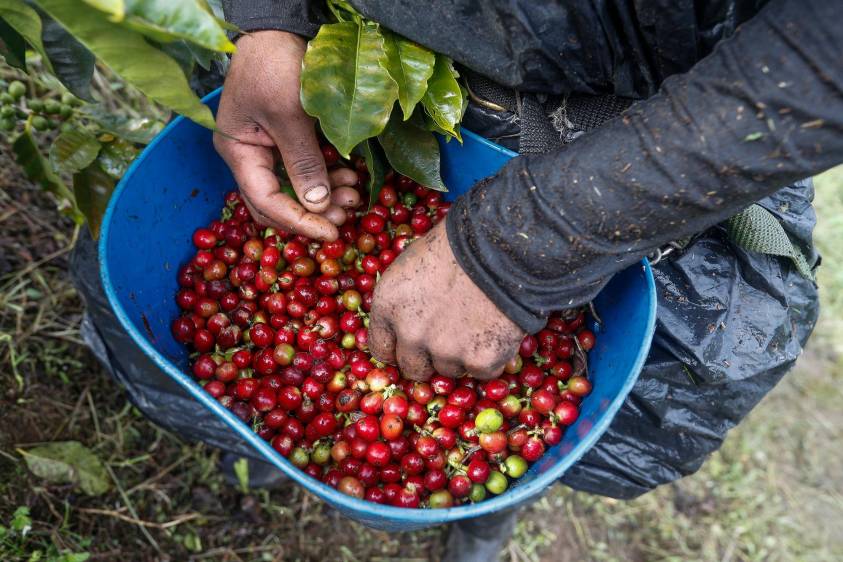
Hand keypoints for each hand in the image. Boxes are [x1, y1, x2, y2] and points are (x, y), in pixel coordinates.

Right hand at [214, 30, 358, 239]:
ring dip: (325, 197)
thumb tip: (317, 206)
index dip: (297, 222)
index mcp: (239, 152)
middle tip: (346, 217)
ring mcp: (269, 148)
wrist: (280, 25)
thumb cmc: (276, 64)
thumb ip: (303, 161)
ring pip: (296, 189)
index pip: (265, 201)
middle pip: (277, 202)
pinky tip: (350, 177)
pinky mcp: (290, 139)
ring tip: (354, 194)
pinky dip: (328, 177)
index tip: (330, 233)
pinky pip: (308, 169)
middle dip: (312, 214)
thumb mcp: (290, 114)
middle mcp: (250, 155)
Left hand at [369, 221, 524, 380]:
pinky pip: (483, 371)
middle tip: (449, 339)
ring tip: (477, 325)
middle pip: (413, 369)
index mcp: (388, 307)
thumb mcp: (411, 266)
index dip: (399, 348)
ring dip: (461, 356)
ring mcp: (446, 351)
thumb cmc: (455, 245)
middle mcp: (411, 334)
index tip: (413, 345)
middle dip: (429, 358)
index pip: (381, 350)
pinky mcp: (480, 360)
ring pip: (449, 370)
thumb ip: (404, 302)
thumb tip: (407, 323)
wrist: (501, 245)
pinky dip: (491, 356)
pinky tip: (496, 329)